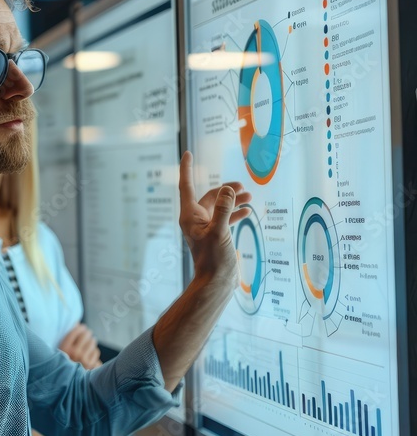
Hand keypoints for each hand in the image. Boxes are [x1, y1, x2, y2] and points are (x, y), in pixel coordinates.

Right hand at [58, 323, 101, 369]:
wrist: (68, 383)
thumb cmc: (63, 364)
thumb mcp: (60, 351)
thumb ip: (67, 337)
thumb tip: (77, 322)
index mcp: (64, 349)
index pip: (76, 331)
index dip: (80, 327)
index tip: (81, 327)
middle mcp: (75, 354)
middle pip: (86, 335)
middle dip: (87, 334)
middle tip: (86, 334)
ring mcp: (85, 361)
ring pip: (93, 344)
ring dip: (91, 344)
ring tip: (86, 347)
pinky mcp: (92, 366)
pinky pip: (96, 353)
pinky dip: (93, 354)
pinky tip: (88, 356)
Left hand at [178, 151, 251, 287]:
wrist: (216, 283)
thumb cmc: (214, 259)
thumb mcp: (219, 232)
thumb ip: (223, 209)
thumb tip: (227, 189)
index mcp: (190, 216)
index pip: (186, 186)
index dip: (186, 169)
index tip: (188, 153)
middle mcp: (195, 220)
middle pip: (208, 196)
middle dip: (225, 189)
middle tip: (242, 186)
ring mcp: (206, 228)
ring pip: (219, 206)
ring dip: (233, 200)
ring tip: (249, 196)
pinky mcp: (216, 236)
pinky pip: (225, 218)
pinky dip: (235, 213)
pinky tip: (247, 211)